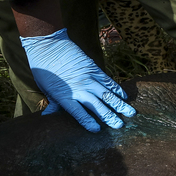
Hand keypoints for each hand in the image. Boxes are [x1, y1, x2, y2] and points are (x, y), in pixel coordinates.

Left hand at [20, 28, 134, 131]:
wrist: (48, 46)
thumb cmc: (44, 69)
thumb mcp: (46, 88)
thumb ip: (54, 103)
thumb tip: (48, 117)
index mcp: (65, 96)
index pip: (78, 113)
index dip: (88, 122)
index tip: (97, 130)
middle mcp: (79, 89)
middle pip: (97, 106)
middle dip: (110, 116)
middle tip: (120, 125)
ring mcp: (88, 78)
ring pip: (107, 94)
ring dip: (120, 104)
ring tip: (131, 113)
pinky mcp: (94, 69)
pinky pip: (108, 81)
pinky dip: (117, 89)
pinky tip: (124, 96)